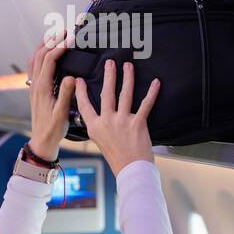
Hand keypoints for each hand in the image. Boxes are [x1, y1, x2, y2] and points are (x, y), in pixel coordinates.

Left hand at [24, 30, 74, 162]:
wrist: (42, 141)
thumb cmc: (53, 129)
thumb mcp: (62, 114)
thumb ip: (66, 95)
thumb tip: (71, 77)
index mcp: (43, 88)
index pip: (49, 60)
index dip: (59, 47)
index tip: (71, 38)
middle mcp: (35, 84)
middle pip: (40, 55)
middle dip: (52, 41)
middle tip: (65, 31)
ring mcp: (33, 86)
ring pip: (34, 59)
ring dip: (44, 46)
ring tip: (55, 36)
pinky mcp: (35, 89)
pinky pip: (33, 67)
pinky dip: (39, 55)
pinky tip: (46, 54)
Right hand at [73, 60, 159, 175]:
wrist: (131, 170)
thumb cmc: (117, 158)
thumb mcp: (100, 141)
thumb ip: (99, 126)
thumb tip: (98, 115)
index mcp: (95, 127)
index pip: (84, 105)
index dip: (81, 91)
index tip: (78, 80)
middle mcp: (107, 121)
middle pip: (106, 93)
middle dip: (109, 75)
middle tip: (110, 63)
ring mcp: (122, 121)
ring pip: (125, 94)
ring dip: (127, 77)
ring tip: (128, 66)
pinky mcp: (138, 123)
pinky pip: (146, 104)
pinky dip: (152, 93)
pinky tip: (155, 82)